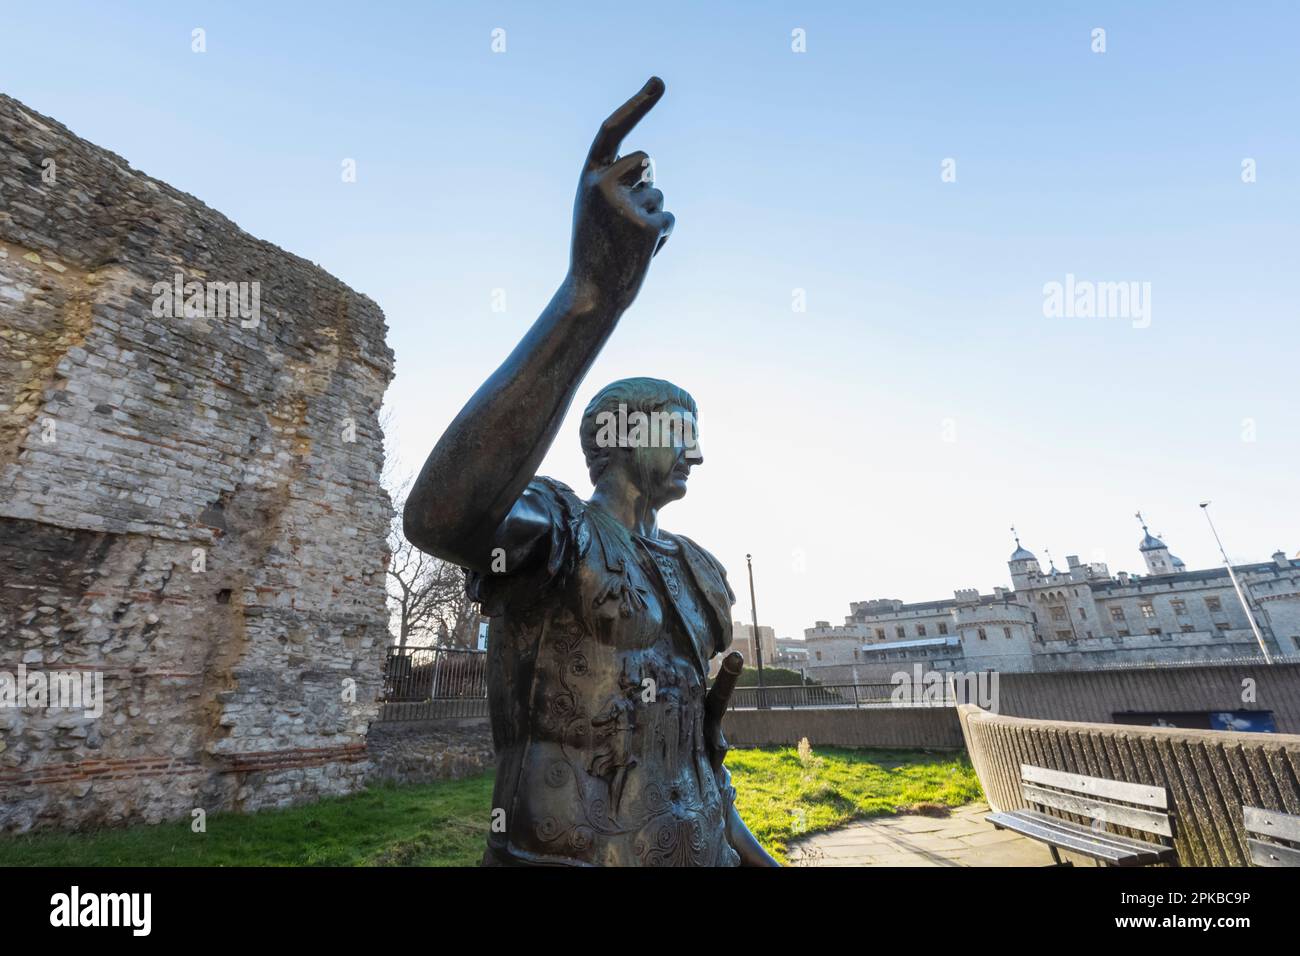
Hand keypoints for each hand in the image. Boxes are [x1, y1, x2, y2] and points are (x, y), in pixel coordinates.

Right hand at [568, 77, 674, 312]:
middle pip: (646, 161)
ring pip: (659, 194)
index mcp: (589, 177)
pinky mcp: (648, 226)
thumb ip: (619, 181)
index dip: (637, 105)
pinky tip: (642, 252)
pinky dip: (662, 235)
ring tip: (627, 241)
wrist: (592, 293)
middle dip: (646, 183)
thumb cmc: (596, 249)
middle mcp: (604, 185)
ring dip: (652, 215)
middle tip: (625, 219)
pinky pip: (669, 219)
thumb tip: (648, 166)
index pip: (613, 130)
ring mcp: (626, 204)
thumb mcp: (598, 208)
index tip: (659, 82)